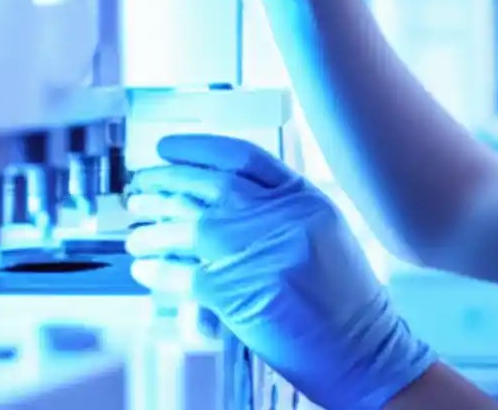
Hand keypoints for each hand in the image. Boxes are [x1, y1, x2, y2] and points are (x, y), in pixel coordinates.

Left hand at [124, 134, 434, 408]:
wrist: (361, 348)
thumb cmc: (344, 300)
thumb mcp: (323, 233)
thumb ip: (279, 209)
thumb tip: (218, 197)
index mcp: (303, 198)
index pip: (241, 156)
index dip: (196, 148)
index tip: (168, 148)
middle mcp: (276, 217)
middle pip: (206, 184)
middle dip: (163, 183)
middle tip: (140, 188)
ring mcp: (251, 251)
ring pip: (182, 226)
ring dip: (151, 231)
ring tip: (136, 234)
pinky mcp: (230, 291)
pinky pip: (177, 273)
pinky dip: (155, 271)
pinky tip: (145, 269)